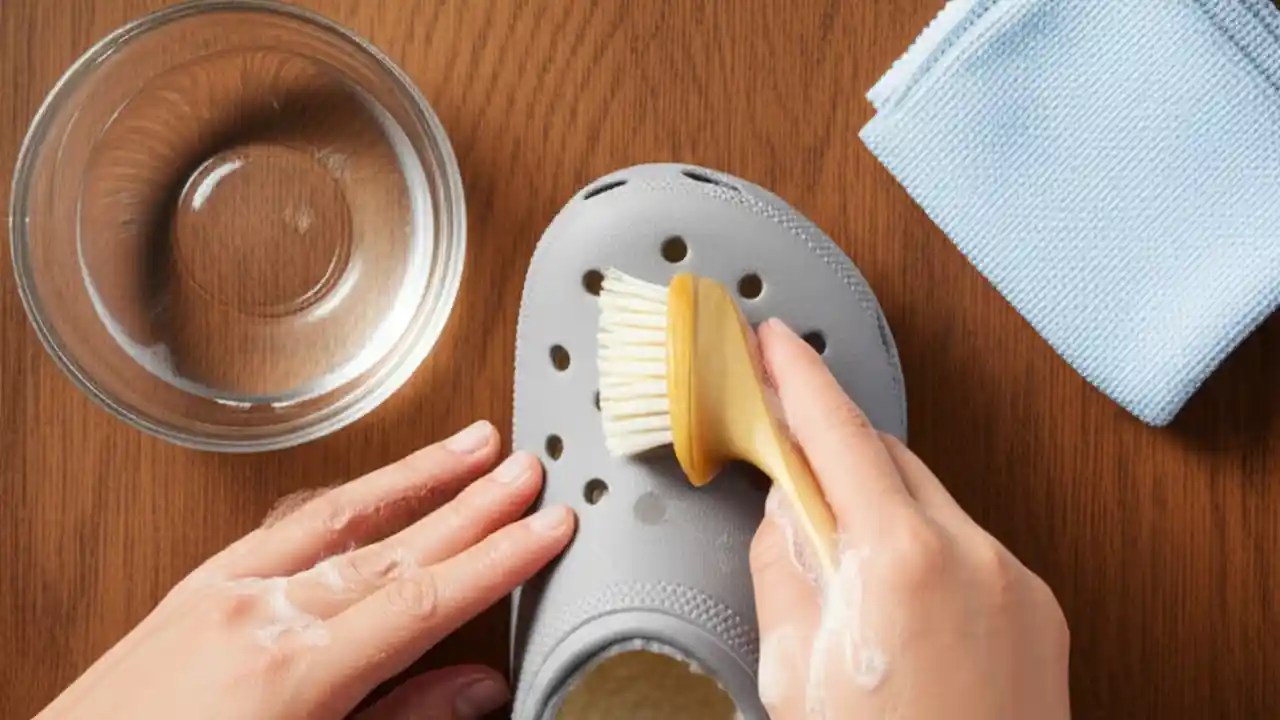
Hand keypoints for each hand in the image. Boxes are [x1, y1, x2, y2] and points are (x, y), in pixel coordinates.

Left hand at [38, 421, 574, 719]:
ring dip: (414, 479)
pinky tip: (374, 484)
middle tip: (527, 470)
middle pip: (392, 546)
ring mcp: (222, 593)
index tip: (548, 527)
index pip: (423, 598)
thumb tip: (476, 689)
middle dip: (471, 504)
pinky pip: (283, 525)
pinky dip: (342, 501)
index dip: (497, 559)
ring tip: (469, 447)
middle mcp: (258, 615)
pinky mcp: (195, 588)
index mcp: (291, 674)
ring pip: (341, 518)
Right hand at [749, 320, 1069, 719]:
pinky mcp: (1039, 607)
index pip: (838, 435)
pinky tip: (894, 594)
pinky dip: (922, 545)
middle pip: (888, 458)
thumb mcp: (793, 674)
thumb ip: (783, 570)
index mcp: (901, 561)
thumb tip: (783, 514)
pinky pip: (966, 544)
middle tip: (783, 459)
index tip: (772, 341)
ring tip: (839, 557)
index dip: (797, 378)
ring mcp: (1015, 579)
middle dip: (833, 449)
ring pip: (930, 500)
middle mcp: (972, 553)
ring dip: (878, 504)